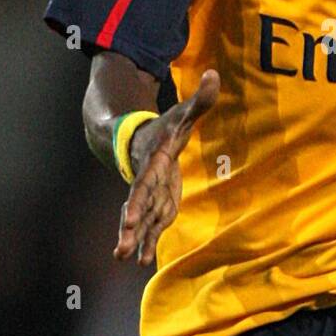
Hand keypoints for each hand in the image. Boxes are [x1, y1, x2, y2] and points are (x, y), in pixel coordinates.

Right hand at [114, 69, 219, 264]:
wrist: (142, 139)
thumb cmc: (164, 128)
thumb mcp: (183, 113)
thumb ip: (200, 98)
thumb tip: (214, 75)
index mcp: (152, 163)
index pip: (144, 185)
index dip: (137, 201)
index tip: (129, 218)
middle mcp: (146, 182)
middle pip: (137, 207)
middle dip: (131, 227)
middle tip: (121, 247)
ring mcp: (149, 195)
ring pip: (142, 220)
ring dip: (136, 239)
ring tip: (126, 258)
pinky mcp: (156, 204)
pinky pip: (150, 224)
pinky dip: (146, 241)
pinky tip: (141, 261)